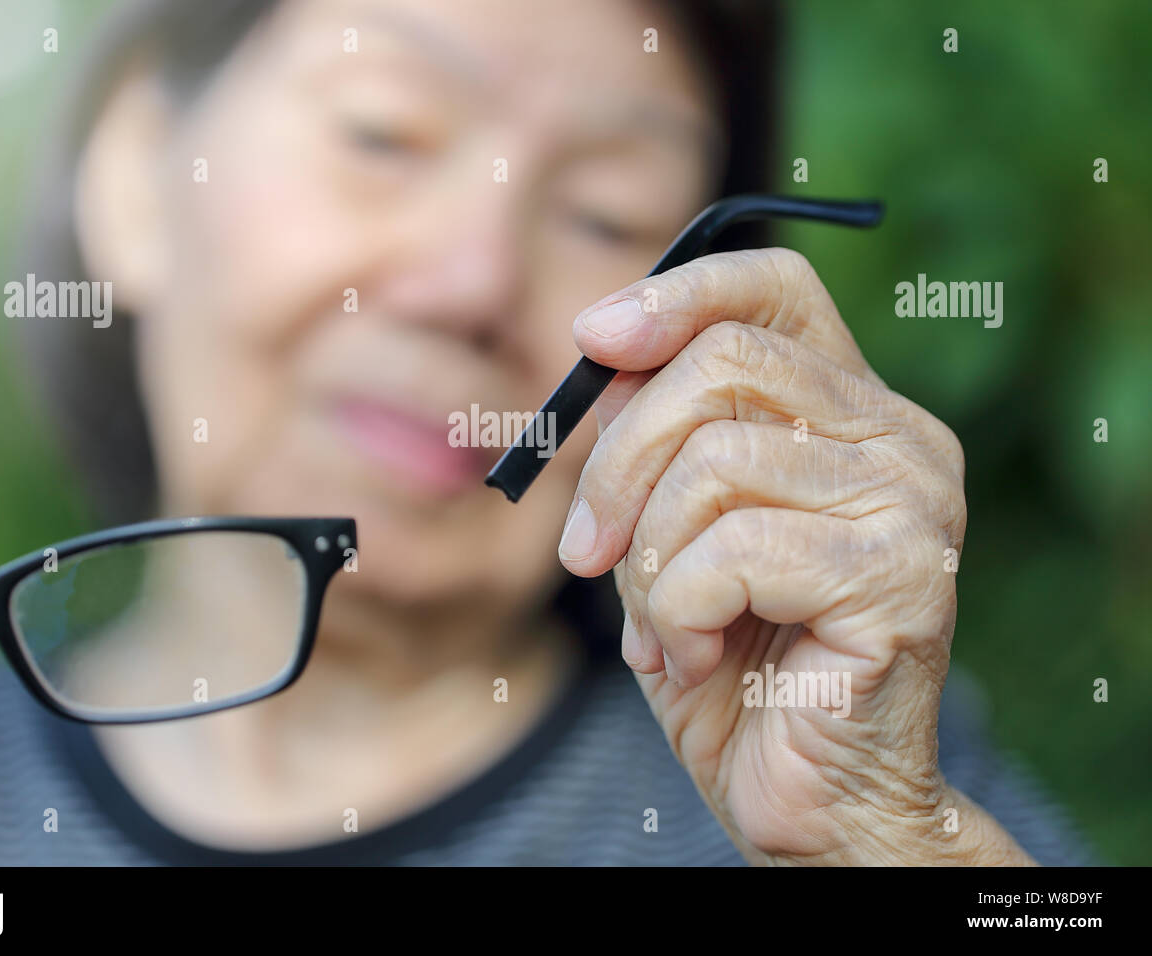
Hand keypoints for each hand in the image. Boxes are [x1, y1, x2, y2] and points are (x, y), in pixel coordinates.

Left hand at [560, 248, 1033, 864]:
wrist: (804, 802)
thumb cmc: (730, 666)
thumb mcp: (663, 536)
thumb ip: (649, 447)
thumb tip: (602, 361)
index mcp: (849, 416)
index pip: (776, 292)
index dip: (677, 295)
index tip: (592, 336)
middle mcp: (899, 441)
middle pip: (721, 363)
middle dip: (620, 459)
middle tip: (586, 548)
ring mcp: (914, 504)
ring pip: (715, 460)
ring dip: (648, 558)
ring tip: (665, 626)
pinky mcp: (905, 577)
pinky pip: (734, 552)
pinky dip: (677, 613)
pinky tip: (698, 656)